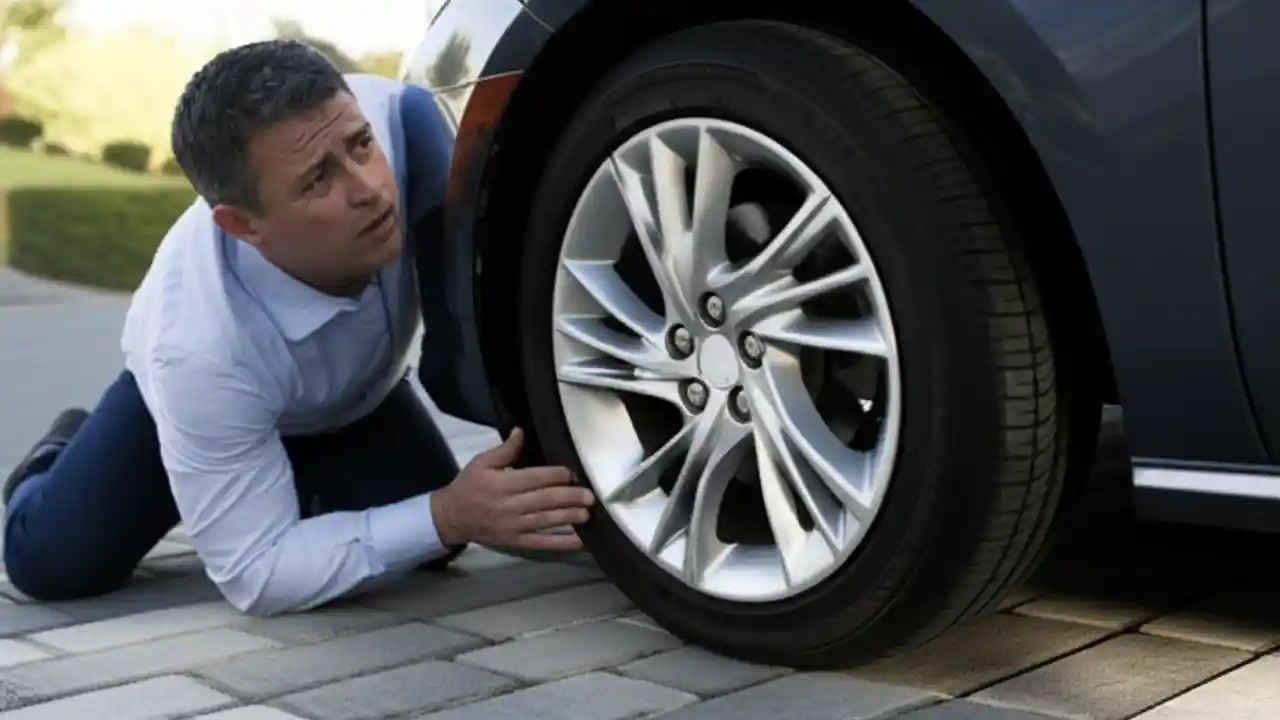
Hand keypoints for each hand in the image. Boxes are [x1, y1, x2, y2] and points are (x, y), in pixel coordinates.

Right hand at [430, 427, 594, 551]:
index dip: (555, 475)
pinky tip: (578, 541)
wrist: (451, 517)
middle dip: (569, 497)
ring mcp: (514, 526)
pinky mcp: (516, 541)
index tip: (572, 473)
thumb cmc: (468, 487)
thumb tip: (521, 431)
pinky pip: (541, 543)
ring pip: (546, 521)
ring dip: (568, 517)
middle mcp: (510, 506)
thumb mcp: (481, 463)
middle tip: (590, 495)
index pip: (534, 479)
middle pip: (544, 500)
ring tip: (587, 513)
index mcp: (502, 484)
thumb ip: (504, 450)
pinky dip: (560, 543)